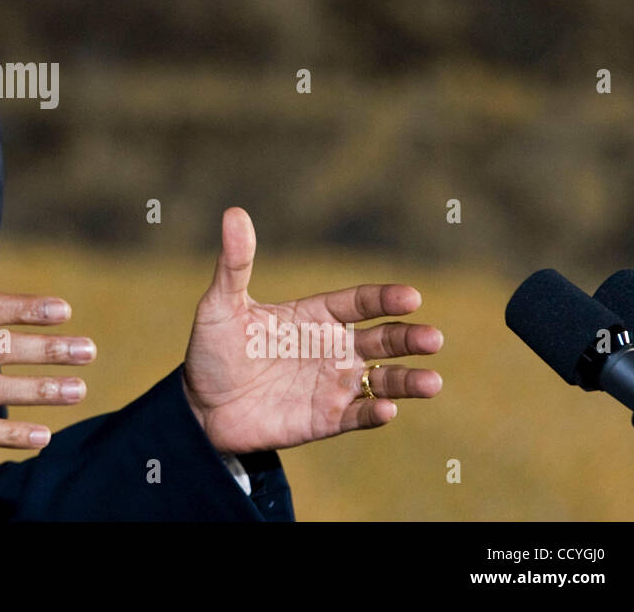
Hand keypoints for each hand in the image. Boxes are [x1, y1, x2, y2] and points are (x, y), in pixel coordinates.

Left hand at [182, 207, 442, 454]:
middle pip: (382, 340)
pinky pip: (357, 416)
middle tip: (433, 337)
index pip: (358, 303)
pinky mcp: (324, 419)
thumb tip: (234, 213)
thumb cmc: (212, 351)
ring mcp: (331, 385)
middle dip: (409, 338)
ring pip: (382, 380)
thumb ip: (234, 264)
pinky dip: (374, 413)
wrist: (200, 407)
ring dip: (407, 380)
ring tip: (432, 380)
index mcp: (313, 316)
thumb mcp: (220, 305)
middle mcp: (331, 348)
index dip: (384, 299)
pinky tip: (386, 409)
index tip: (411, 297)